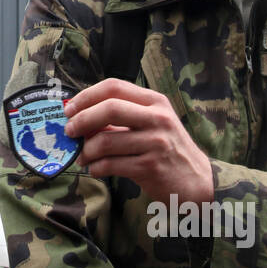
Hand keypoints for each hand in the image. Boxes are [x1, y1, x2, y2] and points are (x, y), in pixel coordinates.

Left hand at [63, 78, 213, 204]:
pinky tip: (95, 169)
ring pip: (105, 140)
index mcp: (155, 101)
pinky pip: (110, 164)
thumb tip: (79, 115)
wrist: (197, 180)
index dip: (86, 96)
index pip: (114, 87)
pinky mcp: (151, 166)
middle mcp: (158, 118)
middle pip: (109, 108)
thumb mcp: (151, 124)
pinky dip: (96, 168)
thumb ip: (121, 117)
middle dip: (82, 120)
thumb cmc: (166, 149)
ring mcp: (155, 142)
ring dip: (86, 151)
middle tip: (69, 132)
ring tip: (83, 157)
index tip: (69, 109)